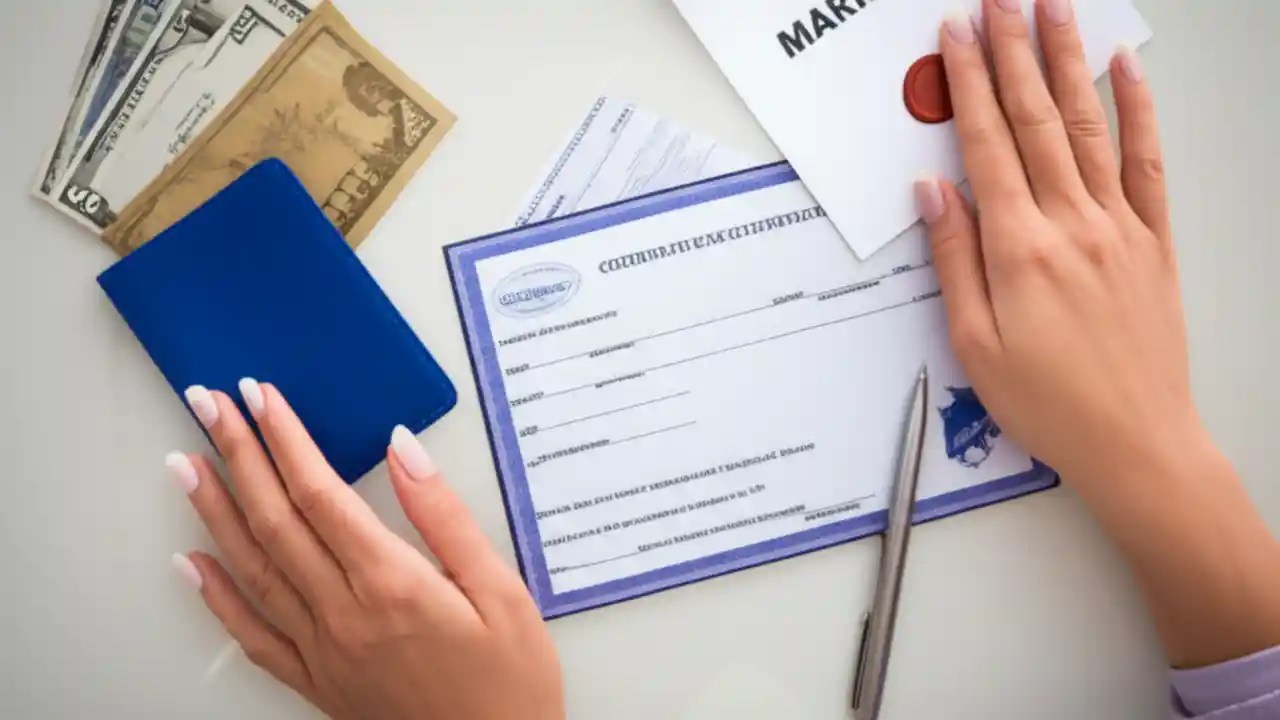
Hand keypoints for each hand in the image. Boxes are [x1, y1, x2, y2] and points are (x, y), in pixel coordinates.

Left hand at [166, 380, 563, 718]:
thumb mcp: (502, 591)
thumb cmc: (511, 683)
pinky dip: (216, 597)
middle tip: (209, 404)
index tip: (262, 397)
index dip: (286, 440)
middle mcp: (345, 615)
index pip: (320, 494)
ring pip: (254, 568)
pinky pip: (253, 635)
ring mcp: (324, 651)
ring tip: (185, 463)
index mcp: (393, 584)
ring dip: (215, 510)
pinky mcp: (318, 681)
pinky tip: (192, 565)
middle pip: (276, 520)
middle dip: (238, 455)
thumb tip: (404, 448)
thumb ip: (445, 517)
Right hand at [919, 0, 1279, 668]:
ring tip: (1054, 11)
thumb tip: (932, 193)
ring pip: (1089, 126)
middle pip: (1036, 120)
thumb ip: (954, 260)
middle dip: (1013, 52)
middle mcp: (1073, 224)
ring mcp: (1121, 227)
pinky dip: (1139, 111)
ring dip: (1067, 62)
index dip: (969, 84)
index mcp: (1020, 249)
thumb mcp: (974, 344)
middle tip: (998, 1)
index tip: (957, 36)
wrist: (1137, 444)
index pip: (985, 145)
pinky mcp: (1154, 242)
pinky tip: (1127, 72)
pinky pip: (1148, 163)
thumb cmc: (1049, 405)